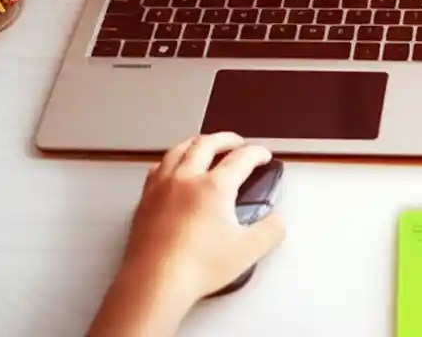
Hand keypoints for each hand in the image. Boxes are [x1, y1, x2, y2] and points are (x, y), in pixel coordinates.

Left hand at [89, 133, 285, 335]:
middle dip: (226, 139)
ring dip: (196, 142)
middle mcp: (186, 179)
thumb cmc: (195, 267)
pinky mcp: (144, 201)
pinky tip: (171, 167)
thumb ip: (271, 231)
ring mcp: (161, 188)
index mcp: (214, 187)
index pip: (241, 158)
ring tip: (204, 144)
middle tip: (236, 142)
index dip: (257, 153)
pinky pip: (157, 168)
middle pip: (207, 143)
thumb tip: (277, 221)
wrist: (155, 283)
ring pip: (178, 150)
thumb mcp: (248, 251)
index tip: (263, 156)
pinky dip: (171, 160)